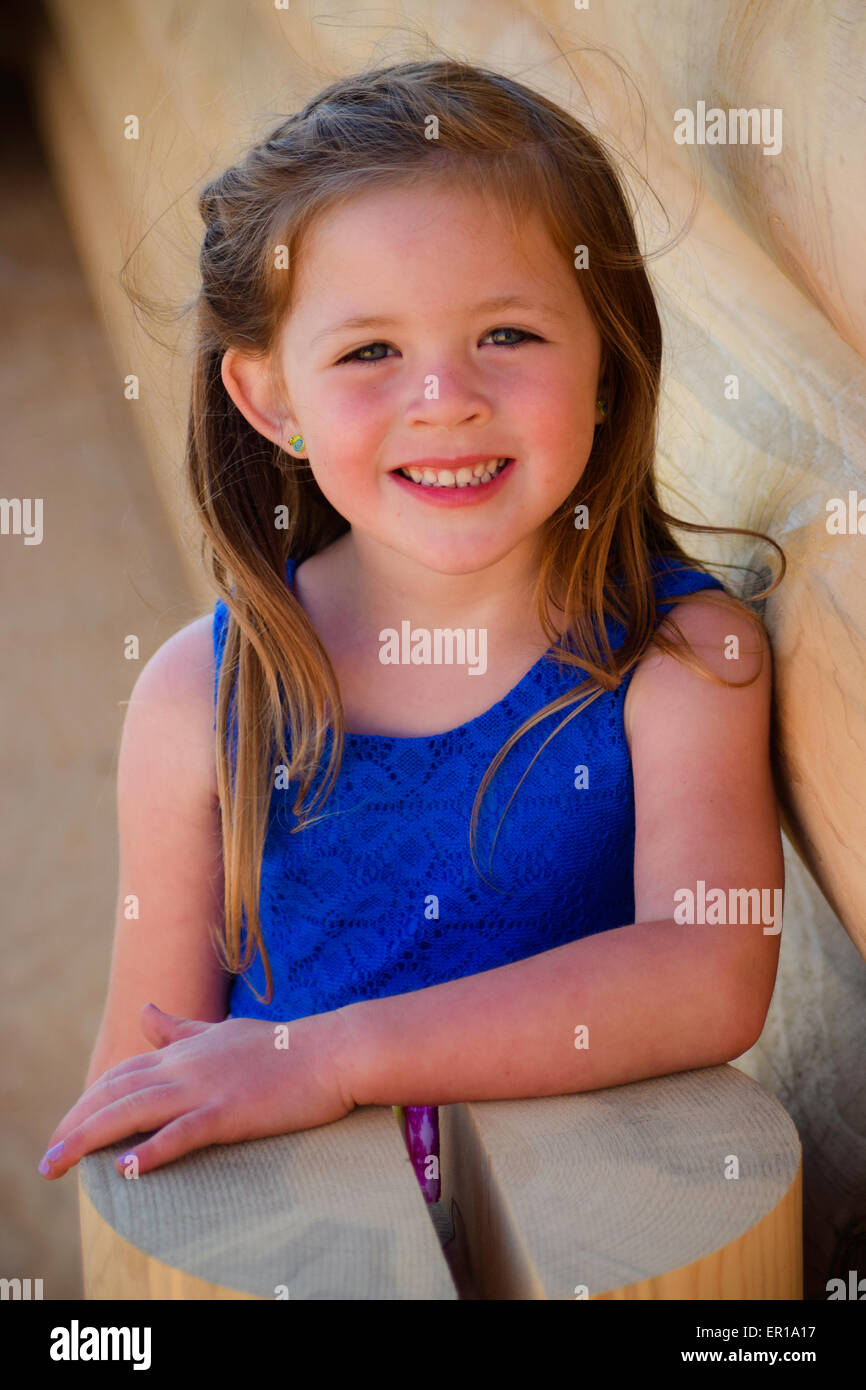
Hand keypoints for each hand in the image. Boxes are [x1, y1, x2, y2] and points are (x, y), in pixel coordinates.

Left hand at [37, 1002, 353, 1178]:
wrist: (332, 1051)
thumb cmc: (284, 1046)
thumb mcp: (223, 1032)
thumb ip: (181, 1029)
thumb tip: (146, 1011)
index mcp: (184, 1051)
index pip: (120, 1075)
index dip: (86, 1102)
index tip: (65, 1129)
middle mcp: (186, 1066)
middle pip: (113, 1094)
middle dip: (74, 1125)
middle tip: (47, 1158)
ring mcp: (206, 1088)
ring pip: (133, 1112)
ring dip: (89, 1139)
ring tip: (59, 1165)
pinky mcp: (230, 1112)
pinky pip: (182, 1133)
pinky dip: (151, 1151)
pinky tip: (126, 1168)